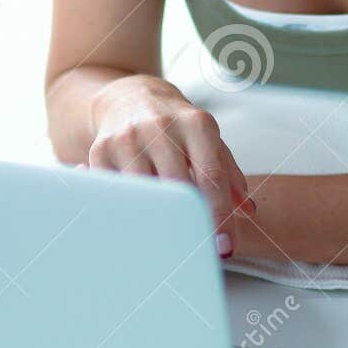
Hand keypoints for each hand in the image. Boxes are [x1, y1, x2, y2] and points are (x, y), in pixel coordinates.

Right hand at [87, 75, 255, 255]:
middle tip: (196, 249)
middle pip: (177, 186)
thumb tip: (247, 212)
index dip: (220, 214)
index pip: (211, 176)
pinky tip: (136, 220)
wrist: (131, 98)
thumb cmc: (178, 128)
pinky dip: (126, 210)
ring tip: (167, 240)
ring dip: (157, 221)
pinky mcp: (100, 150)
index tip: (226, 246)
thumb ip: (230, 175)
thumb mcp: (210, 141)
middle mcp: (161, 126)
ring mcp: (128, 137)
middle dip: (188, 222)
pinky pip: (115, 192)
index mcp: (196, 124)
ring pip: (144, 193)